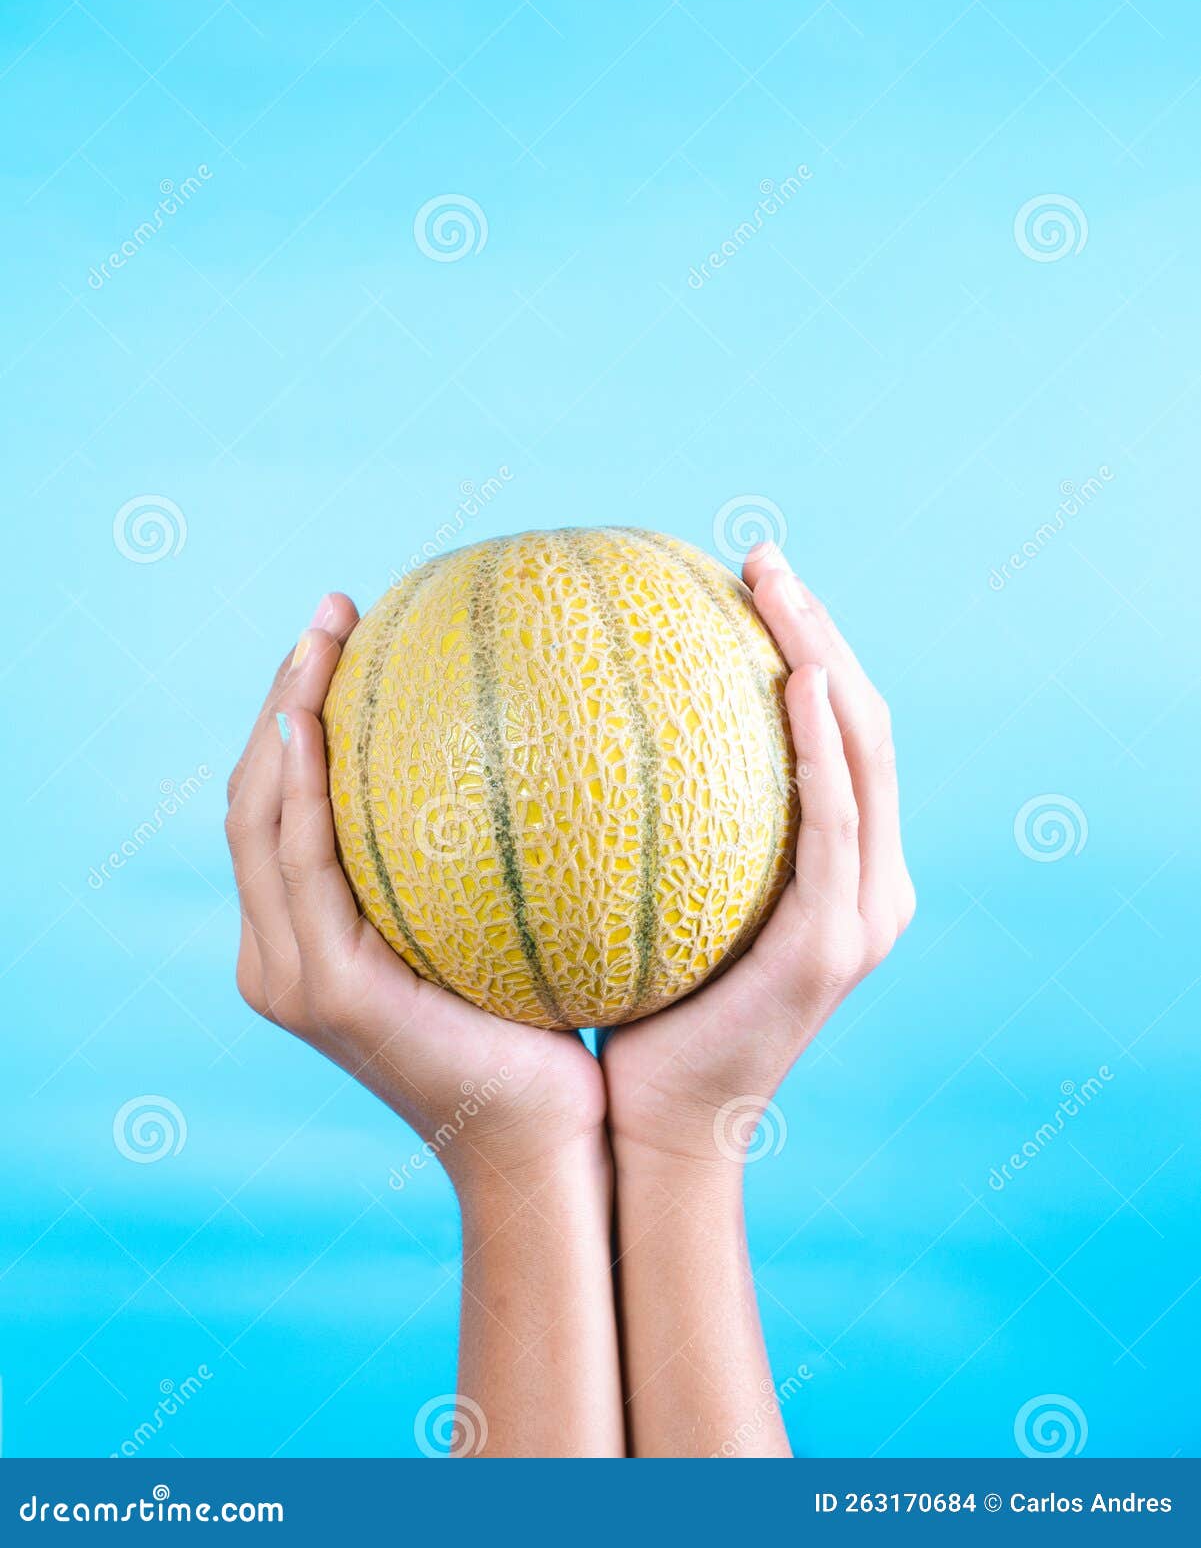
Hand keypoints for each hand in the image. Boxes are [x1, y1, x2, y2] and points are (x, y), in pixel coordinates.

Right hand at [224, 593, 606, 1192]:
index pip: (285, 809)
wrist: (550, 1148)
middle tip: (331, 610)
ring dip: (281, 718)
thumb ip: (490, 855)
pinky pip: (303, 864)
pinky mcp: (326, 991)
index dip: (298, 717)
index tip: (344, 632)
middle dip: (282, 697)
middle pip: (254, 799)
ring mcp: (295, 974)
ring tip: (324, 634)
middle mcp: (284, 953)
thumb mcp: (518, 928)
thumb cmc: (550, 1043)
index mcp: (316, 941)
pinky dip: (305, 789)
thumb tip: (543, 746)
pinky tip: (332, 718)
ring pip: (258, 819)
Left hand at [601, 542, 915, 1169]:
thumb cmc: (613, 1019)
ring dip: (829, 655)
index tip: (746, 577)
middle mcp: (864, 884)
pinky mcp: (835, 944)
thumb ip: (618, 821)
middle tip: (761, 555)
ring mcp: (862, 914)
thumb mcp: (613, 901)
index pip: (829, 735)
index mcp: (825, 873)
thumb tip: (540, 722)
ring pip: (865, 751)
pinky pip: (835, 821)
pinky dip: (821, 744)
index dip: (804, 646)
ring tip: (775, 583)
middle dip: (820, 627)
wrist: (638, 1132)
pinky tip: (788, 675)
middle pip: (861, 722)